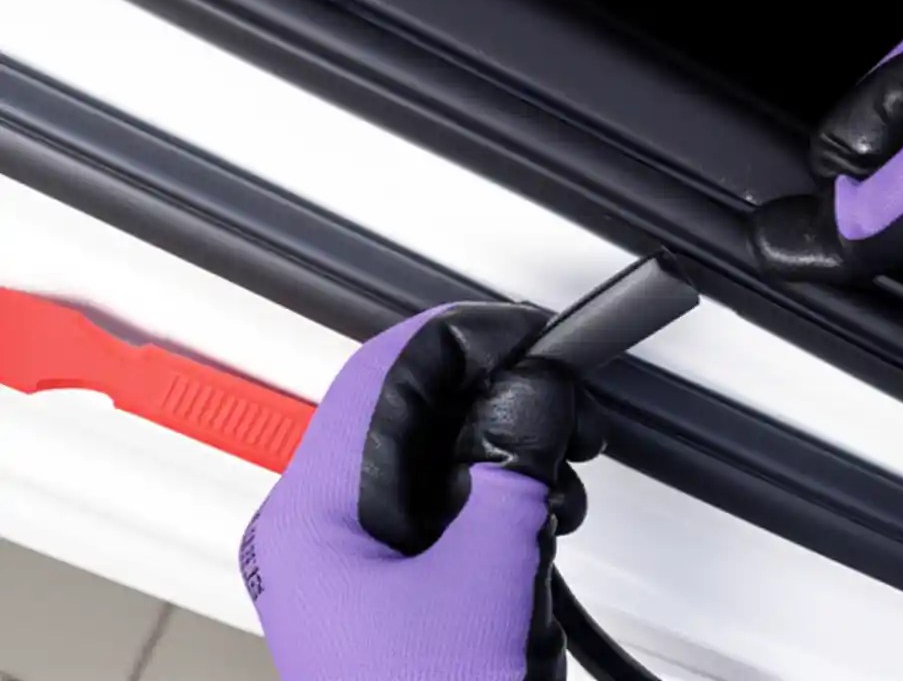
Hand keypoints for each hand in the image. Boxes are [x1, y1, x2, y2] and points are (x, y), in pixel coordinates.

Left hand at [238, 303, 604, 680]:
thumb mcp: (488, 571)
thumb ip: (514, 463)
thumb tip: (536, 389)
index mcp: (317, 513)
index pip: (384, 375)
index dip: (465, 338)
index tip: (531, 333)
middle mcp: (318, 532)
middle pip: (405, 412)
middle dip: (495, 396)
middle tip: (563, 400)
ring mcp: (350, 565)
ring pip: (427, 460)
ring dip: (502, 452)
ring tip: (561, 473)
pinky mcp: (387, 591)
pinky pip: (437, 513)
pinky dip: (493, 501)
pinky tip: (539, 520)